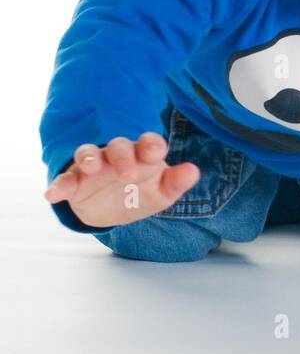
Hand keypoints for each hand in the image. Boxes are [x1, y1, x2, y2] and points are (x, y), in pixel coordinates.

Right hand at [44, 134, 200, 228]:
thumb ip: (176, 182)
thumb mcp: (162, 193)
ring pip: (88, 154)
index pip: (148, 143)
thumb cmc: (140, 193)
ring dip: (88, 158)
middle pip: (117, 146)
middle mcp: (116, 155)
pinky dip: (58, 185)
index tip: (156, 151)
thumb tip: (194, 170)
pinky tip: (52, 194)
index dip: (151, 145)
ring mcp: (93, 167)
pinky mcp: (74, 182)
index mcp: (141, 155)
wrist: (111, 210)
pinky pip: (65, 180)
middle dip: (122, 156)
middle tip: (128, 173)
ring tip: (89, 167)